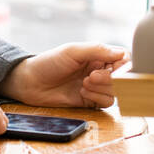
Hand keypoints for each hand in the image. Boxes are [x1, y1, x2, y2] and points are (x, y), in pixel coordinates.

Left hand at [0, 43, 127, 109]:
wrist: (30, 82)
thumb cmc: (49, 62)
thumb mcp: (72, 51)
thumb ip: (97, 50)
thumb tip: (122, 53)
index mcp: (98, 55)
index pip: (124, 59)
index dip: (123, 65)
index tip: (113, 68)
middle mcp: (100, 70)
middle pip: (122, 77)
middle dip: (109, 78)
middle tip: (91, 76)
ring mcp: (95, 86)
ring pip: (115, 91)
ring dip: (102, 88)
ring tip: (85, 84)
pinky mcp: (90, 101)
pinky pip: (106, 103)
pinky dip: (98, 98)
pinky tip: (83, 92)